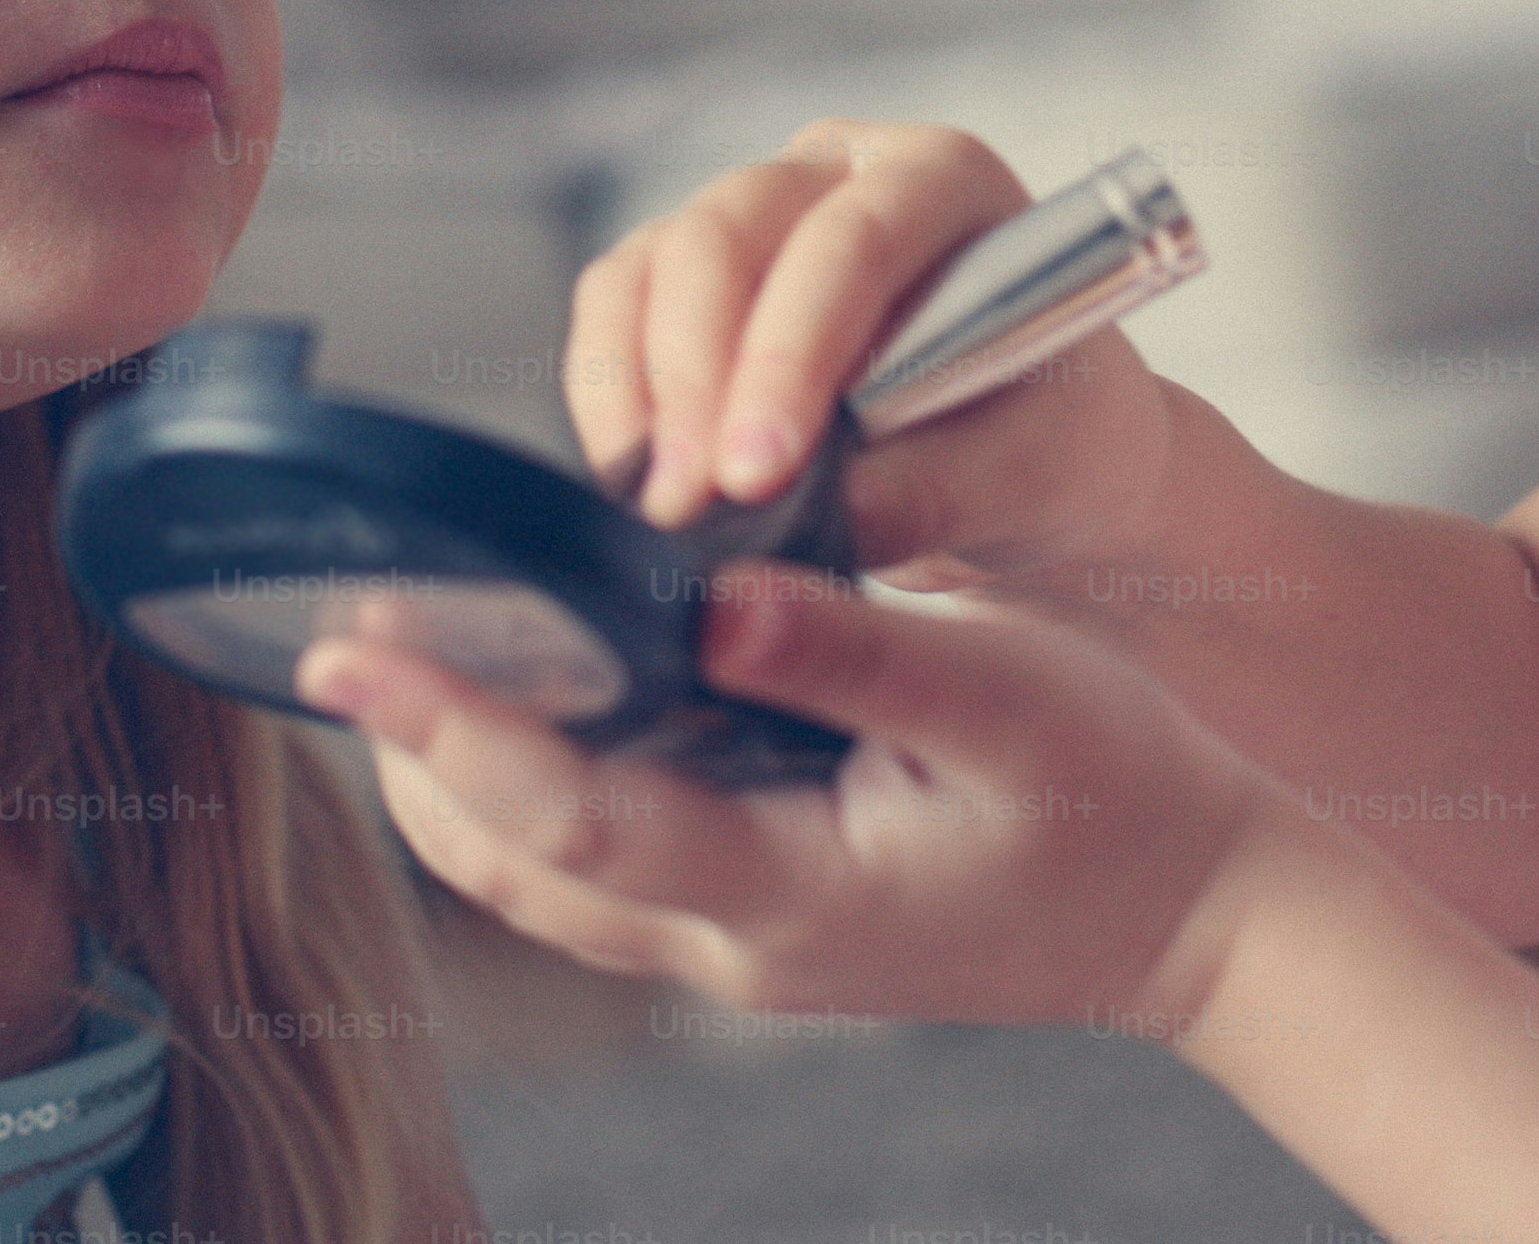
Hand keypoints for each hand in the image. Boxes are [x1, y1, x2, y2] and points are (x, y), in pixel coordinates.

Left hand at [299, 562, 1294, 1037]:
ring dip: (456, 771)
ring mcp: (739, 940)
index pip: (572, 817)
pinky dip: (530, 777)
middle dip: (414, 751)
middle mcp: (735, 939)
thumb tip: (706, 598)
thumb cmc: (1120, 789)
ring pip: (539, 872)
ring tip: (400, 644)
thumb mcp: (1009, 692)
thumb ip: (854, 650)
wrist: (1196, 910)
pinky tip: (526, 680)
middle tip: (341, 625)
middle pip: (512, 863)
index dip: (451, 729)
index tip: (355, 649)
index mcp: (789, 891)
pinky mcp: (755, 906)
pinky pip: (597, 855)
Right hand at [571, 122, 1176, 586]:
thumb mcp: (1026, 473)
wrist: (1029, 461)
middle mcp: (839, 171)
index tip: (759, 469)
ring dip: (639, 390)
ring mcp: (757, 213)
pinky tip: (637, 477)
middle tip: (691, 507)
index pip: (851, 240)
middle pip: (727, 237)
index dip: (791, 351)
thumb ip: (928, 490)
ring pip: (653, 268)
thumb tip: (812, 520)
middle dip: (699, 379)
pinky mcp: (690, 273)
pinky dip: (613, 395)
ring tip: (658, 507)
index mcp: (945, 180)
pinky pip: (617, 308)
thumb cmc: (1049, 442)